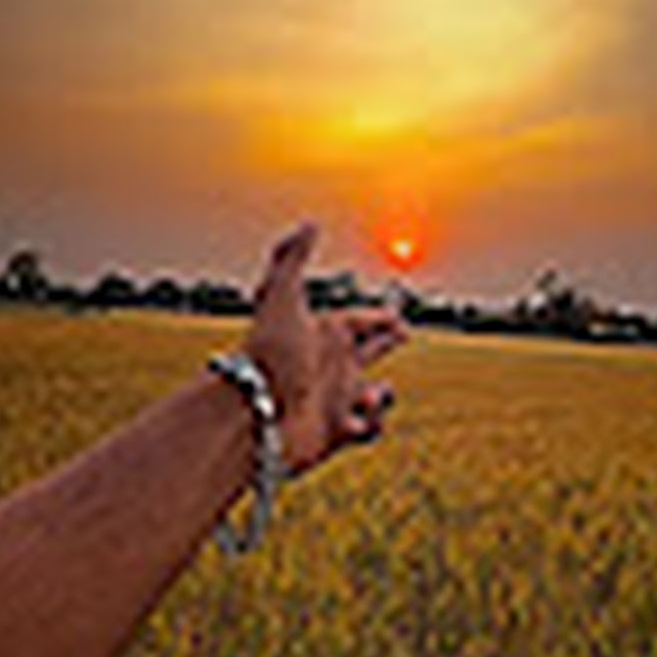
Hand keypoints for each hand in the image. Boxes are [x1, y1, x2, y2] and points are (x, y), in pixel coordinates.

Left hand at [243, 223, 408, 473]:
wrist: (251, 413)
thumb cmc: (267, 354)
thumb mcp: (280, 296)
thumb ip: (292, 257)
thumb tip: (309, 222)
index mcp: (324, 335)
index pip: (360, 322)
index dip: (379, 318)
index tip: (398, 315)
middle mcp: (331, 366)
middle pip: (369, 350)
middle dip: (388, 340)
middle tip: (405, 331)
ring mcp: (334, 400)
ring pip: (374, 395)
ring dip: (381, 397)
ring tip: (370, 396)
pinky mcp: (334, 434)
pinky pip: (368, 430)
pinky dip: (371, 425)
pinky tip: (355, 423)